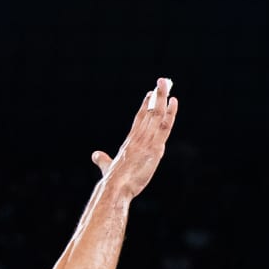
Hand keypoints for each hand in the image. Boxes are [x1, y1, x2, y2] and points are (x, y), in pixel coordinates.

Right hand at [90, 77, 177, 196]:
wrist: (116, 187)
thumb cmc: (112, 180)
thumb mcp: (107, 167)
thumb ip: (103, 160)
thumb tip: (95, 155)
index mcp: (129, 142)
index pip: (139, 119)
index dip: (145, 106)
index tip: (150, 94)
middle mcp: (138, 138)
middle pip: (149, 112)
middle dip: (156, 96)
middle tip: (162, 82)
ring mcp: (146, 142)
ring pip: (156, 115)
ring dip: (162, 99)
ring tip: (166, 85)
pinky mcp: (154, 149)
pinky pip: (164, 127)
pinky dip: (169, 114)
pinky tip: (173, 103)